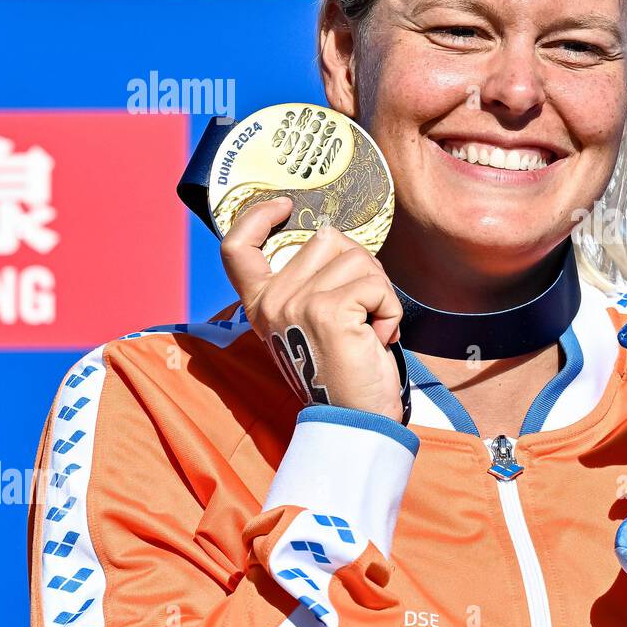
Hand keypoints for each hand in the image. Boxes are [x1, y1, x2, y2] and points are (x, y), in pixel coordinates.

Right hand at [220, 197, 404, 421]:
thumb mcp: (314, 321)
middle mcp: (272, 301)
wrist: (355, 420)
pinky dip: (390, 309)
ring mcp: (296, 304)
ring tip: (371, 329)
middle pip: (327, 239)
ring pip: (357, 258)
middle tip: (364, 309)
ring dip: (379, 291)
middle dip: (361, 266)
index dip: (258, 216)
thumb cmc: (344, 370)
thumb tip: (334, 238)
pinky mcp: (327, 311)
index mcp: (261, 303)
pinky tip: (379, 338)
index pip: (237, 247)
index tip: (286, 206)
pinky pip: (375, 285)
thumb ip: (312, 283)